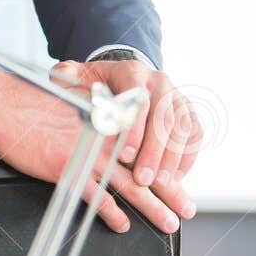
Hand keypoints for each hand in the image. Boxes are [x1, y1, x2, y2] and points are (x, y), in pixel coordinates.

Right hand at [0, 61, 195, 234]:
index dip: (164, 164)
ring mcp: (86, 154)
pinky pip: (96, 197)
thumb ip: (96, 116)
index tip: (177, 179)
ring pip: (129, 185)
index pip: (145, 145)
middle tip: (186, 209)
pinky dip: (111, 213)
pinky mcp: (66, 170)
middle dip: (170, 191)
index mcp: (107, 119)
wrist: (3, 105)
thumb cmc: (33, 103)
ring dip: (152, 207)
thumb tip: (112, 129)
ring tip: (168, 223)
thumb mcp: (74, 102)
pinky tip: (122, 225)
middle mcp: (102, 137)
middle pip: (145, 168)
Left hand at [51, 57, 201, 221]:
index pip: (138, 100)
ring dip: (172, 158)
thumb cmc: (96, 83)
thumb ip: (66, 77)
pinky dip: (188, 157)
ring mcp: (176, 96)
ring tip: (161, 183)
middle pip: (164, 118)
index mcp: (132, 72)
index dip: (134, 129)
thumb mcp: (76, 75)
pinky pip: (195, 135)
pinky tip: (175, 176)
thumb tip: (61, 78)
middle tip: (143, 179)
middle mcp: (159, 82)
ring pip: (183, 128)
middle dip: (154, 152)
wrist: (122, 76)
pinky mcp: (187, 112)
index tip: (125, 155)